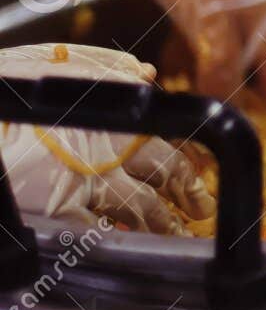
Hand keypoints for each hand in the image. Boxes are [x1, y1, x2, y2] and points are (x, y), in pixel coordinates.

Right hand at [0, 43, 214, 232]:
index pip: (169, 139)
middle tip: (200, 209)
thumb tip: (145, 73)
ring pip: (141, 206)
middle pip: (165, 173)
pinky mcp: (61, 205)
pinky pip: (96, 228)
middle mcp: (113, 148)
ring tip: (173, 234)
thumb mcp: (69, 66)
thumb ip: (112, 71)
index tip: (197, 176)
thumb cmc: (22, 83)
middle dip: (188, 194)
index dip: (186, 162)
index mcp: (118, 114)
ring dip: (161, 222)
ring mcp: (89, 180)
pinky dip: (113, 238)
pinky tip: (123, 244)